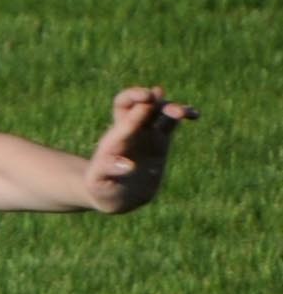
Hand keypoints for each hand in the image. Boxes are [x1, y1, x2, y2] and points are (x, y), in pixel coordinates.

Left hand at [82, 86, 194, 213]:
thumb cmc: (103, 189)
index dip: (135, 99)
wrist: (116, 195)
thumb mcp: (99, 183)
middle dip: (151, 98)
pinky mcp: (160, 141)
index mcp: (114, 137)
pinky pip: (172, 122)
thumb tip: (128, 165)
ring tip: (182, 113)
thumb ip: (110, 171)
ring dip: (171, 106)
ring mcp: (146, 134)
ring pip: (159, 111)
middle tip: (163, 101)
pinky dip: (184, 114)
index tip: (147, 100)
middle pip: (140, 103)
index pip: (124, 110)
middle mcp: (130, 130)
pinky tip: (195, 115)